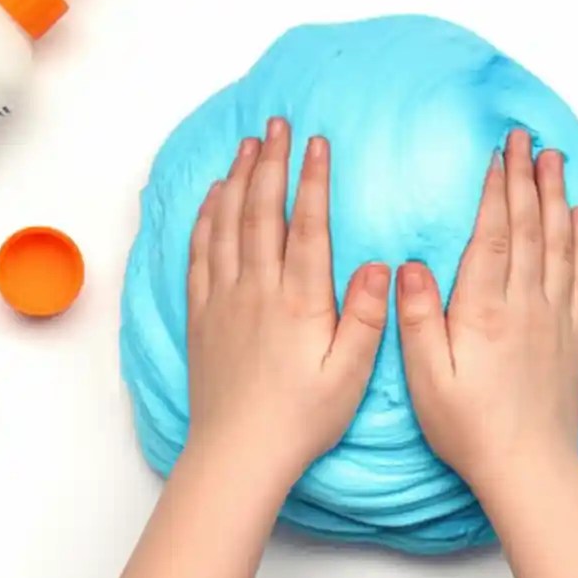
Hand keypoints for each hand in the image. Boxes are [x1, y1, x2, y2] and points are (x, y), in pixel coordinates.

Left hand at [186, 118, 390, 476]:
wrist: (239, 452)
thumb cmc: (301, 418)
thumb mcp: (349, 374)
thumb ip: (365, 317)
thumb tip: (378, 265)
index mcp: (299, 301)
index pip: (307, 225)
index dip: (312, 179)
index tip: (317, 142)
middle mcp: (257, 290)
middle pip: (261, 211)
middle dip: (270, 162)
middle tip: (277, 124)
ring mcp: (223, 299)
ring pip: (226, 224)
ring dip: (237, 179)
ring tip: (247, 145)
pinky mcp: (201, 314)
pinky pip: (199, 253)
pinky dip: (205, 218)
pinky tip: (212, 197)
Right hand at [396, 128, 577, 487]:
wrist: (527, 467)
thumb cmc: (469, 428)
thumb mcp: (426, 377)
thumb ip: (418, 318)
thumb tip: (408, 267)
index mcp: (484, 310)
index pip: (493, 235)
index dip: (495, 190)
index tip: (496, 154)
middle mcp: (526, 304)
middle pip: (530, 227)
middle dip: (526, 178)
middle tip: (526, 138)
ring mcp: (555, 318)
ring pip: (560, 242)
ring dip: (557, 197)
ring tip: (554, 161)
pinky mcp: (573, 336)